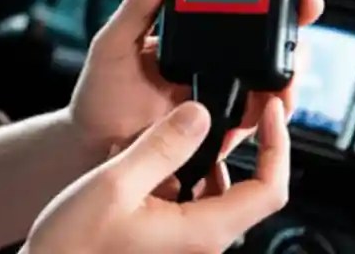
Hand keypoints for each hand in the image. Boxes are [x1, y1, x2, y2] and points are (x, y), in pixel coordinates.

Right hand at [23, 98, 291, 253]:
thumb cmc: (75, 246)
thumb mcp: (116, 184)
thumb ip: (162, 147)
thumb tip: (200, 115)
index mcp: (203, 232)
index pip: (270, 190)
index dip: (279, 147)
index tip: (269, 114)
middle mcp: (202, 244)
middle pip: (242, 188)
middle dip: (225, 148)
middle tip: (199, 115)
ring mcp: (186, 246)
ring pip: (211, 193)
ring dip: (192, 163)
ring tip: (152, 143)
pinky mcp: (167, 244)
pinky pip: (186, 204)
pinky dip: (173, 179)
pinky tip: (137, 168)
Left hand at [69, 0, 323, 165]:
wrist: (94, 143)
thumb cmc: (100, 91)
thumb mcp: (114, 40)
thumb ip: (140, 4)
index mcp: (191, 37)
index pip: (236, 12)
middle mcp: (213, 65)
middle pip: (265, 45)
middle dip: (292, 28)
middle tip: (302, 12)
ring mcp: (221, 97)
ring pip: (272, 82)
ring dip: (290, 69)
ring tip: (291, 58)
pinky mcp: (223, 130)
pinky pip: (259, 120)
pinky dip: (274, 110)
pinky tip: (274, 99)